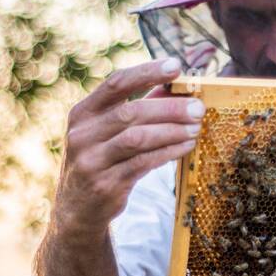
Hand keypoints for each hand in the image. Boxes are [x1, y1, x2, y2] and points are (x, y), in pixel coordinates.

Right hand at [52, 57, 201, 239]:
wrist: (77, 210)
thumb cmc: (100, 162)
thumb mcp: (108, 133)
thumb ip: (138, 108)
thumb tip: (174, 86)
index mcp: (82, 113)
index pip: (116, 84)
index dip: (147, 72)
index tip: (176, 65)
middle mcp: (82, 134)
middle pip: (131, 112)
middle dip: (169, 108)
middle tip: (198, 107)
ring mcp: (91, 161)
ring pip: (137, 138)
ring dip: (172, 131)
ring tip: (196, 127)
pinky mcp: (105, 184)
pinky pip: (143, 163)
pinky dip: (168, 152)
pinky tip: (186, 145)